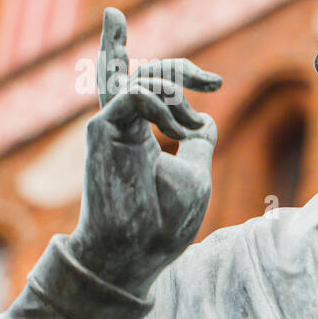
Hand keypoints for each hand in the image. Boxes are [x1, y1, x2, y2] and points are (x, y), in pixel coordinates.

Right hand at [67, 9, 221, 295]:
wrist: (138, 250)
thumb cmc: (166, 221)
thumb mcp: (194, 174)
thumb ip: (198, 144)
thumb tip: (206, 118)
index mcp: (145, 135)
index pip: (153, 86)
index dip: (185, 75)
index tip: (216, 83)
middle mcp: (125, 127)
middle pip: (143, 74)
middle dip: (180, 68)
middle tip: (213, 82)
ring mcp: (112, 127)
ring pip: (132, 78)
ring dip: (173, 91)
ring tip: (188, 131)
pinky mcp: (101, 131)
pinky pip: (131, 95)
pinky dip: (161, 106)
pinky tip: (178, 135)